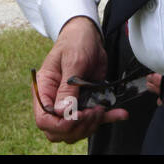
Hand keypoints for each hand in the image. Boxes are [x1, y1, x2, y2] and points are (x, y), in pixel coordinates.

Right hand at [32, 17, 128, 142]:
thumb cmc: (75, 41)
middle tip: (93, 112)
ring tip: (103, 110)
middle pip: (59, 130)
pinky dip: (108, 118)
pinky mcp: (87, 101)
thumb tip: (63, 112)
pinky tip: (119, 114)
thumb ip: (68, 87)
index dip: (60, 124)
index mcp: (45, 89)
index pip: (44, 119)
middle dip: (77, 127)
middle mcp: (55, 99)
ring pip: (76, 129)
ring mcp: (71, 102)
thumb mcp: (73, 61)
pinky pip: (94, 118)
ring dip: (92, 124)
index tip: (77, 116)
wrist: (90, 33)